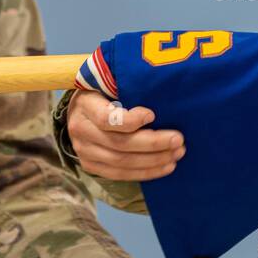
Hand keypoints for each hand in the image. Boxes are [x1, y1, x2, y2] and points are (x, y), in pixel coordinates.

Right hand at [66, 90, 184, 180]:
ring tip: (176, 154)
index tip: (153, 115)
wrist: (79, 112)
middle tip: (178, 140)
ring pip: (122, 162)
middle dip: (153, 143)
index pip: (106, 118)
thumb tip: (158, 90)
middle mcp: (81, 131)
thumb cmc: (102, 92)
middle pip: (119, 143)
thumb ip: (127, 87)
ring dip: (154, 160)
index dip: (131, 120)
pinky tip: (166, 166)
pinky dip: (146, 172)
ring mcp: (85, 151)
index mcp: (85, 105)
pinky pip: (121, 174)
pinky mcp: (91, 166)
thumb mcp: (108, 82)